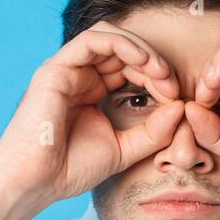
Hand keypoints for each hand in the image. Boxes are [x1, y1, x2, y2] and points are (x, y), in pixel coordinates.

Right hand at [0, 21, 183, 208]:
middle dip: (155, 64)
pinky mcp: (57, 68)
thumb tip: (181, 107)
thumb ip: (154, 131)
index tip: (179, 99)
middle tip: (175, 86)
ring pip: (110, 37)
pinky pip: (93, 40)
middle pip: (125, 50)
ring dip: (142, 50)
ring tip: (162, 72)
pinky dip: (123, 44)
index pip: (131, 68)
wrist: (37, 182)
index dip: (158, 77)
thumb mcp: (125, 149)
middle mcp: (80, 75)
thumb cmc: (71, 169)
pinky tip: (144, 62)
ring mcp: (67, 69)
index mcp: (92, 90)